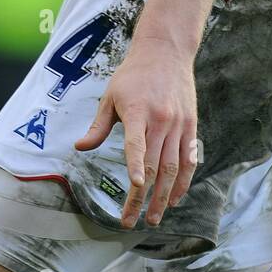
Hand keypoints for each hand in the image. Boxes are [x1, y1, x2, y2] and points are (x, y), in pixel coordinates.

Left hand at [74, 35, 197, 228]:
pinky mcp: (191, 126)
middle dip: (144, 196)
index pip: (137, 143)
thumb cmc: (133, 75)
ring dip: (164, 196)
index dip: (137, 166)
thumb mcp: (110, 96)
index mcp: (138, 111)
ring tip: (154, 217)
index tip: (136, 187)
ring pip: (173, 167)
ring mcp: (179, 124)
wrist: (166, 52)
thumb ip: (98, 126)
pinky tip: (174, 198)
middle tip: (133, 220)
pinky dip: (183, 181)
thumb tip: (80, 149)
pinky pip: (188, 159)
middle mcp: (161, 120)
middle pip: (154, 164)